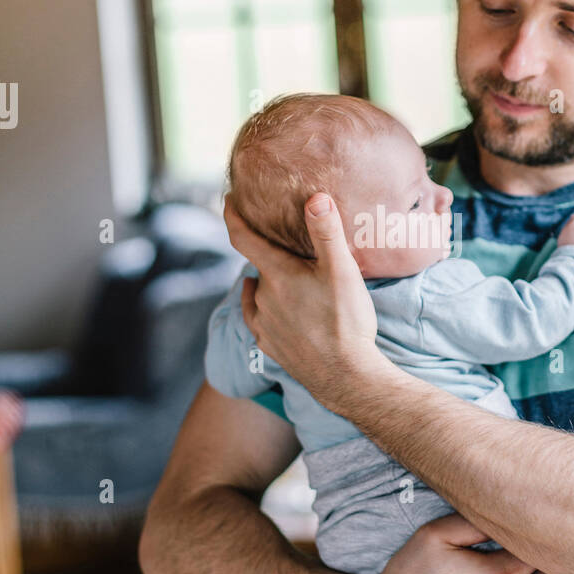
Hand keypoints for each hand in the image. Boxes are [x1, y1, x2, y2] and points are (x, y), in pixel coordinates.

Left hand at [224, 192, 381, 412]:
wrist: (345, 376)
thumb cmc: (345, 321)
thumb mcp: (342, 271)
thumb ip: (327, 233)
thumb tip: (316, 197)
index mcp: (277, 274)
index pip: (242, 237)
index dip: (232, 215)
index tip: (228, 200)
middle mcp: (262, 298)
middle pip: (260, 267)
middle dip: (271, 255)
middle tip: (290, 248)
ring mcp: (263, 324)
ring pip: (261, 294)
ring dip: (272, 284)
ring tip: (292, 280)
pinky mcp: (269, 346)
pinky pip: (261, 320)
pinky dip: (266, 310)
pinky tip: (279, 311)